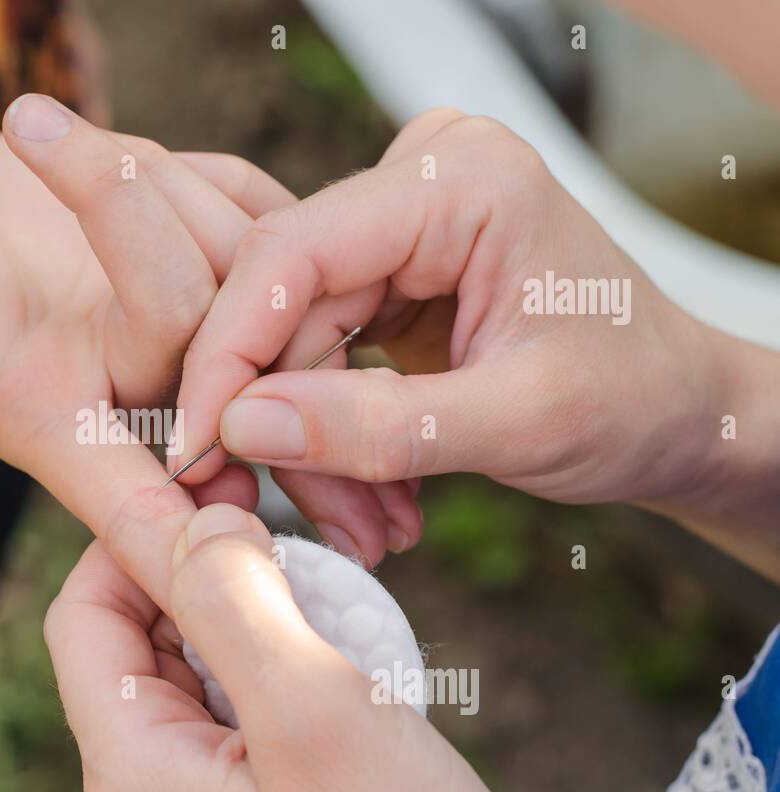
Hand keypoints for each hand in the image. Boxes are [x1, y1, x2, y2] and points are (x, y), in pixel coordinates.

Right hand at [0, 96, 292, 604]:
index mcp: (66, 432)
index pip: (139, 512)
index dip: (186, 549)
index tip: (225, 550)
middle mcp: (146, 391)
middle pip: (210, 337)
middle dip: (127, 216)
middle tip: (27, 130)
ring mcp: (195, 324)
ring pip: (248, 261)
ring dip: (149, 172)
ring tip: (44, 141)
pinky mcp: (221, 254)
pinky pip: (260, 208)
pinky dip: (194, 166)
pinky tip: (115, 153)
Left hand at [44, 502, 535, 791]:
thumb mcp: (315, 707)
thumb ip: (233, 598)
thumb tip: (196, 520)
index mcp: (132, 770)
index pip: (84, 615)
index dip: (137, 539)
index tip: (215, 493)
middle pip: (137, 644)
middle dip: (201, 577)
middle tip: (281, 535)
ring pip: (192, 677)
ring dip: (248, 620)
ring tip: (322, 597)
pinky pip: (237, 721)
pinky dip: (276, 670)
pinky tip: (337, 660)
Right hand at [172, 110, 778, 570]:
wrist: (680, 414)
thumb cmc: (633, 401)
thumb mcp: (513, 422)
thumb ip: (376, 426)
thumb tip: (239, 428)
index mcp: (459, 180)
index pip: (293, 253)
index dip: (228, 352)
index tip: (195, 444)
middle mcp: (417, 183)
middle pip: (283, 301)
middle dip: (278, 419)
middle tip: (290, 514)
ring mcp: (400, 226)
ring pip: (293, 339)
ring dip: (310, 443)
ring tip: (364, 526)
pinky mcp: (389, 274)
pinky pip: (319, 354)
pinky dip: (332, 431)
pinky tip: (369, 495)